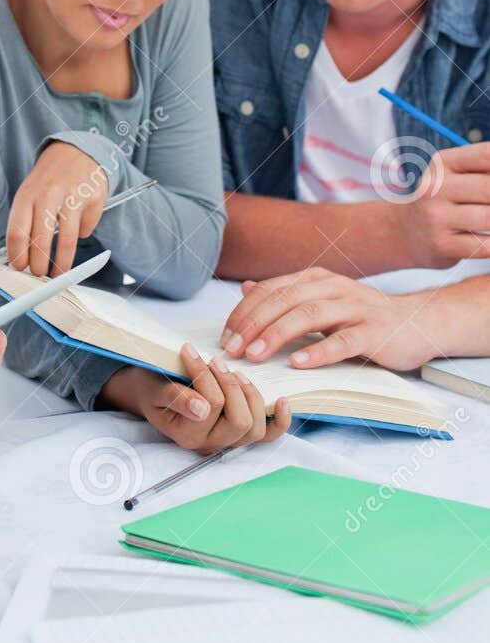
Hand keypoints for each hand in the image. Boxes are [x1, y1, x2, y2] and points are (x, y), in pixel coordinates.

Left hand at [6, 142, 110, 275]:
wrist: (76, 152)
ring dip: (62, 264)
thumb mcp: (29, 194)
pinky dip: (81, 235)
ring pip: (66, 241)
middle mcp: (48, 195)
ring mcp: (72, 196)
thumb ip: (24, 222)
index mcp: (27, 195)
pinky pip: (86, 229)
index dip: (17, 255)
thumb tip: (18, 257)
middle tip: (39, 275)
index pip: (17, 231)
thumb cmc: (47, 181)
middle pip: (40, 240)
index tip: (19, 267)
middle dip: (39, 265)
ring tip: (58, 273)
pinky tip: (77, 227)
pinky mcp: (93, 199)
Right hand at [101, 343, 290, 455]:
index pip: (211, 406)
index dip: (204, 374)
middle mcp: (211, 445)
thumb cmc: (152, 388)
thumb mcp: (154, 388)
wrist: (152, 393)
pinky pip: (268, 436)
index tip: (189, 351)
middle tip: (215, 362)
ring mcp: (228, 441)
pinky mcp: (241, 434)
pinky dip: (279, 420)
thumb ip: (174, 397)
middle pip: (240, 421)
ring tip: (233, 373)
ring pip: (256, 428)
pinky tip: (282, 401)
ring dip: (250, 395)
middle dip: (231, 385)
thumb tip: (200, 409)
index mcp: (188, 437)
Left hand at [221, 269, 438, 371]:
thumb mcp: (320, 300)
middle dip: (253, 324)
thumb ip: (285, 295)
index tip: (225, 337)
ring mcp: (355, 307)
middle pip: (285, 301)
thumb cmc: (362, 316)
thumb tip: (246, 288)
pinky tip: (298, 363)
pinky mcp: (374, 331)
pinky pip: (343, 340)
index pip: (270, 290)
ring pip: (309, 316)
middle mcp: (332, 287)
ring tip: (254, 356)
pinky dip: (319, 351)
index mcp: (315, 279)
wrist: (417, 322)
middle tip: (232, 349)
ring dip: (277, 335)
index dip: (244, 312)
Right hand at [403, 141, 489, 267]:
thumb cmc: (443, 199)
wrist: (404, 231)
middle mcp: (435, 187)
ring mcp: (436, 218)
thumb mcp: (455, 175)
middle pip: (489, 189)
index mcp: (443, 163)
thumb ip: (486, 170)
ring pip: (489, 218)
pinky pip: (486, 245)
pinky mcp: (442, 245)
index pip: (486, 155)